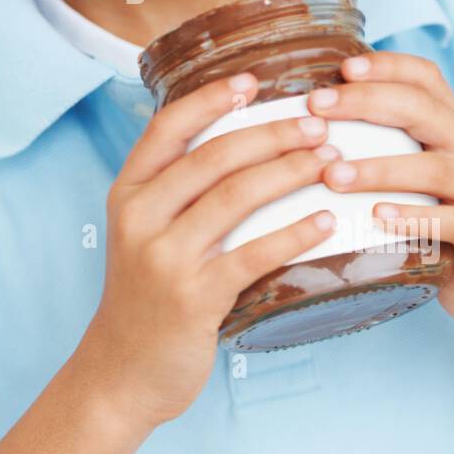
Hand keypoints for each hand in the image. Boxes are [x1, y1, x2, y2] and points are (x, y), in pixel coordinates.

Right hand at [85, 71, 343, 431]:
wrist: (121, 373)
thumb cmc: (146, 297)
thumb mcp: (142, 234)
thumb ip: (175, 193)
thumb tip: (241, 144)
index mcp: (127, 193)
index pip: (167, 127)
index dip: (211, 98)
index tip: (254, 80)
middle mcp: (139, 217)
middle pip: (213, 156)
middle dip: (273, 134)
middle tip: (319, 124)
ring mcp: (163, 257)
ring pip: (236, 197)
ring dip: (291, 172)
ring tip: (332, 162)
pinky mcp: (193, 298)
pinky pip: (253, 255)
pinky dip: (295, 233)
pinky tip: (327, 222)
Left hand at [305, 51, 453, 337]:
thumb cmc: (432, 210)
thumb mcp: (410, 165)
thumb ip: (376, 138)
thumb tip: (305, 118)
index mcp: (451, 122)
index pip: (424, 77)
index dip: (386, 66)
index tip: (343, 68)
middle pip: (422, 110)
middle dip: (366, 103)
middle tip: (317, 109)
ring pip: (433, 169)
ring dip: (378, 169)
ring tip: (333, 174)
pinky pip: (450, 220)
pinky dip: (412, 217)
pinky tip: (377, 216)